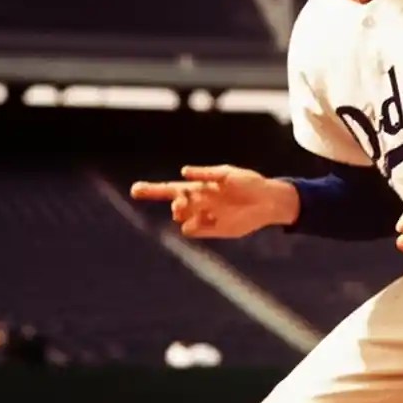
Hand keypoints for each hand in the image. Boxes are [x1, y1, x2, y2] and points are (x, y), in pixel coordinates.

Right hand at [129, 165, 294, 238]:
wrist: (268, 202)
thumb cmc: (249, 183)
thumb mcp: (228, 173)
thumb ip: (206, 173)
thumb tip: (183, 171)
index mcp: (199, 187)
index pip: (170, 189)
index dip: (152, 190)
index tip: (135, 190)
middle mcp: (199, 203)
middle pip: (174, 206)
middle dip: (176, 203)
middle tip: (183, 201)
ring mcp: (205, 218)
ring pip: (181, 220)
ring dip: (184, 214)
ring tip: (199, 207)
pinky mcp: (214, 230)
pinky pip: (193, 230)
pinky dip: (196, 225)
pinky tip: (211, 219)